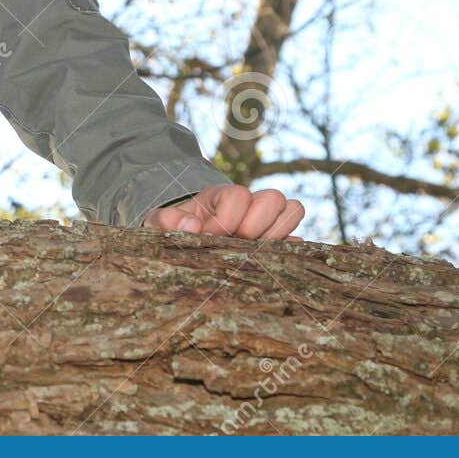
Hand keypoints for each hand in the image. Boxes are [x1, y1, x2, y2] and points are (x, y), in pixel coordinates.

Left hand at [142, 183, 304, 240]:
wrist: (182, 244)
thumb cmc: (173, 231)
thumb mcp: (160, 224)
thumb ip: (166, 222)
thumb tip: (191, 224)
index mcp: (220, 196)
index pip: (239, 195)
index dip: (228, 217)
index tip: (211, 235)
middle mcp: (248, 204)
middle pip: (274, 198)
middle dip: (257, 225)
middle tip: (239, 243)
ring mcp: (266, 221)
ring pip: (292, 210)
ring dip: (277, 233)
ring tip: (255, 253)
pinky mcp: (276, 241)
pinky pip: (298, 238)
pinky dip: (290, 249)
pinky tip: (269, 263)